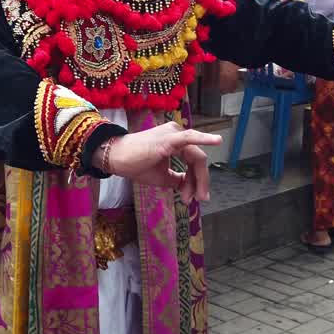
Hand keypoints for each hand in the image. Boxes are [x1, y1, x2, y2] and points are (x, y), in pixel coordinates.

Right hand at [92, 122, 219, 204]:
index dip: (196, 181)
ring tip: (194, 196)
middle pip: (198, 161)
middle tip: (199, 199)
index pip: (194, 161)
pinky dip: (204, 139)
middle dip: (199, 182)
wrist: (116, 158)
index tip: (190, 198)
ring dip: (198, 179)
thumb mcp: (162, 176)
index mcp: (177, 140)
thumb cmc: (135, 164)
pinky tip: (217, 141)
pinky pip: (189, 139)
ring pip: (196, 158)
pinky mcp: (169, 139)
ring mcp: (174, 134)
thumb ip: (178, 180)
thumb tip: (189, 188)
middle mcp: (177, 133)